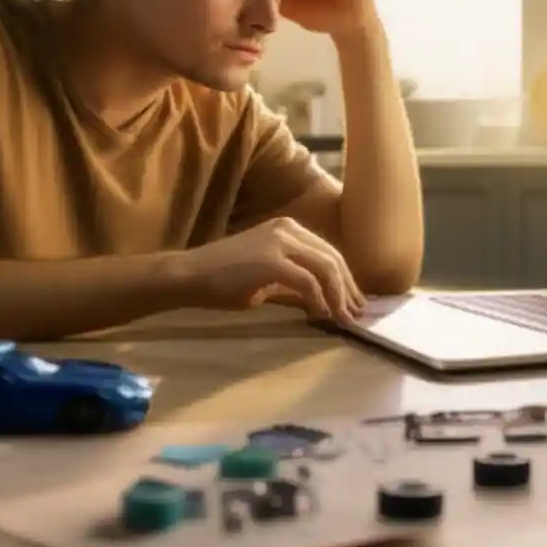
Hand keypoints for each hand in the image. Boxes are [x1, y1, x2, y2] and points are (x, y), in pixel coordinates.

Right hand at [181, 217, 366, 322]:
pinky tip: (322, 314)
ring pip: (326, 268)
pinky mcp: (272, 260)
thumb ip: (295, 281)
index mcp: (288, 229)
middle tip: (357, 313)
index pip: (328, 252)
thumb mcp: (267, 276)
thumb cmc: (223, 280)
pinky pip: (308, 282)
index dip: (346, 279)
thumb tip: (323, 300)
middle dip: (349, 288)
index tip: (353, 301)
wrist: (190, 276)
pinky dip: (319, 300)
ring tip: (344, 318)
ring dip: (339, 296)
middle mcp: (288, 229)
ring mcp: (280, 241)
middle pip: (333, 258)